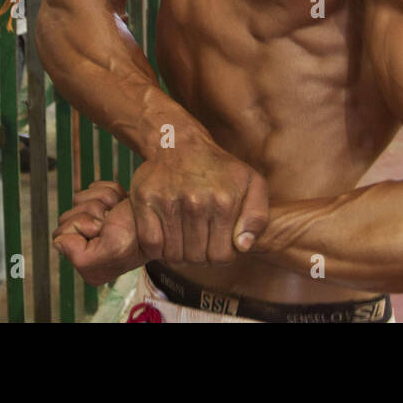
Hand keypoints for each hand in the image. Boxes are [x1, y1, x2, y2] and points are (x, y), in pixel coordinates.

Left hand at [53, 182, 147, 285]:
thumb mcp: (110, 252)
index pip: (62, 234)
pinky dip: (109, 190)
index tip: (104, 231)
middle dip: (93, 211)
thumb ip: (79, 255)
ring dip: (103, 200)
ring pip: (79, 199)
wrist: (163, 216)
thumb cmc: (141, 236)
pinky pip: (93, 188)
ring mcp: (93, 223)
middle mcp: (86, 245)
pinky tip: (122, 203)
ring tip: (120, 211)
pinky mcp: (102, 206)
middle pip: (67, 215)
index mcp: (85, 263)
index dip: (84, 226)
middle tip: (113, 220)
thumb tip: (60, 242)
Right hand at [129, 139, 267, 265]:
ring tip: (183, 238)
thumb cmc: (219, 169)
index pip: (221, 256)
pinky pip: (151, 244)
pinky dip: (157, 248)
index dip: (220, 255)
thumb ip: (257, 218)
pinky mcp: (145, 200)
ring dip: (178, 253)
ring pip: (173, 255)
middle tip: (198, 240)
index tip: (216, 242)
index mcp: (224, 202)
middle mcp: (196, 202)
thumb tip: (242, 246)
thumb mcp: (252, 184)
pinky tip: (165, 236)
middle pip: (197, 258)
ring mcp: (168, 201)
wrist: (180, 143)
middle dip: (199, 255)